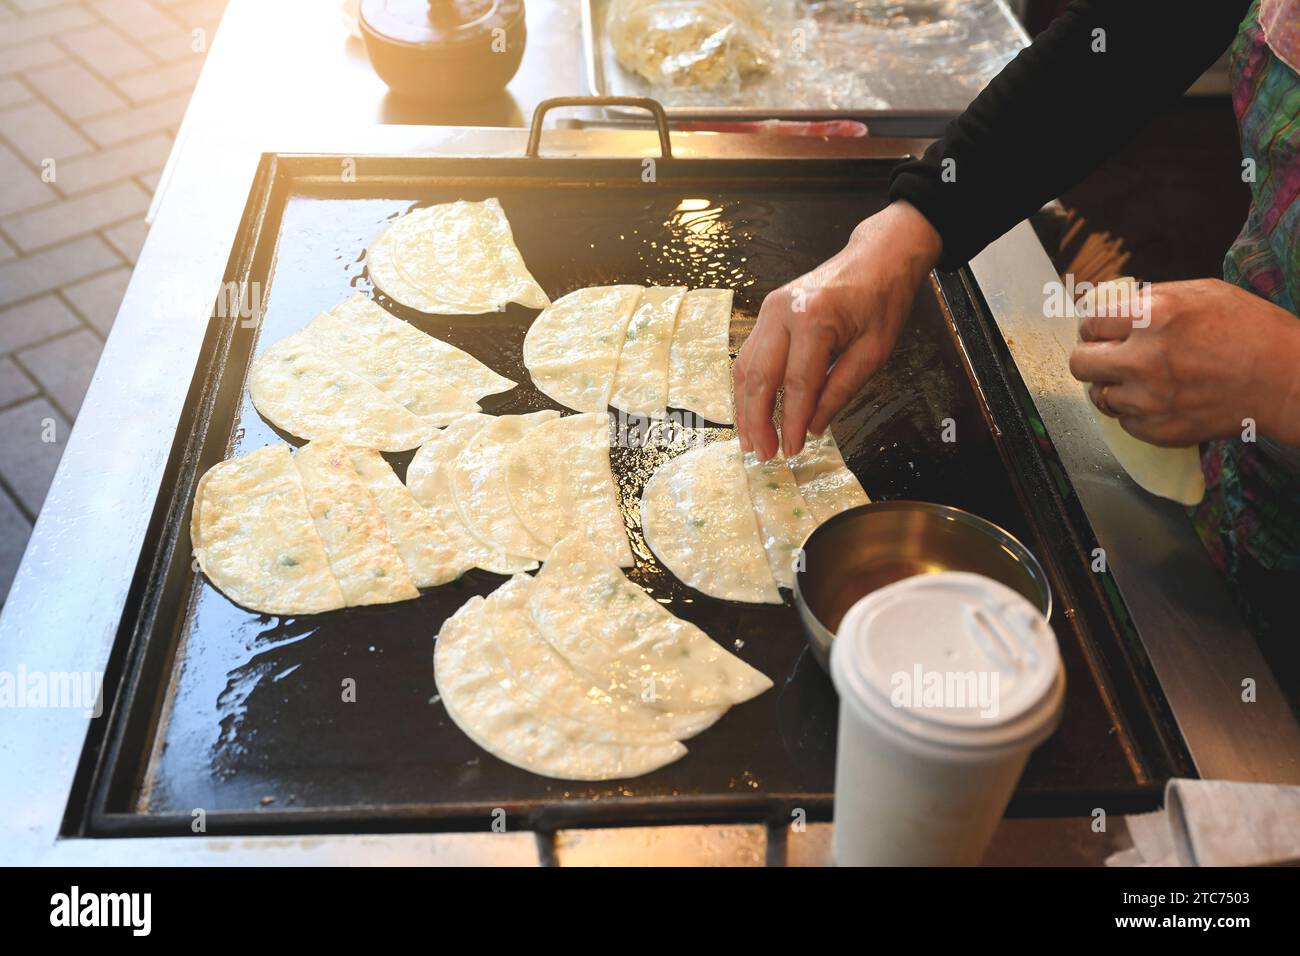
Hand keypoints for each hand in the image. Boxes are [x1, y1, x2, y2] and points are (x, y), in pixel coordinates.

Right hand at [733, 200, 941, 458]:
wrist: (878, 257)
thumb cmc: (882, 300)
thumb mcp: (874, 352)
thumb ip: (841, 389)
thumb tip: (814, 426)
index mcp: (815, 319)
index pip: (798, 383)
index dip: (792, 422)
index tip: (793, 449)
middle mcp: (784, 311)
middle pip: (760, 376)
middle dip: (758, 420)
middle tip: (764, 452)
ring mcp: (770, 309)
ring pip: (746, 367)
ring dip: (745, 407)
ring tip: (751, 439)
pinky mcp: (767, 311)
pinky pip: (750, 354)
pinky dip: (748, 386)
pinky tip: (751, 410)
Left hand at [1069, 278, 1299, 446]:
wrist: (1287, 380)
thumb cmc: (1253, 331)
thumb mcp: (1203, 292)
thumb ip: (1152, 299)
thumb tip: (1115, 308)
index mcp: (1152, 316)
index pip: (1090, 322)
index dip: (1095, 327)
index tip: (1101, 332)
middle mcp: (1144, 358)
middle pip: (1081, 363)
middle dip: (1092, 358)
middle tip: (1108, 357)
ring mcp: (1149, 399)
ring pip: (1100, 396)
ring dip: (1115, 387)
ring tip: (1142, 380)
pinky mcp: (1158, 429)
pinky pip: (1124, 422)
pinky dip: (1136, 412)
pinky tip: (1161, 400)